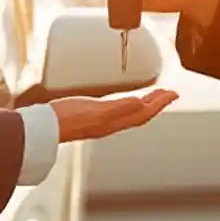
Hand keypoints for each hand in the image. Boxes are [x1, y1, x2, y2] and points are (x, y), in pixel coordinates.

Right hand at [50, 88, 178, 142]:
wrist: (45, 127)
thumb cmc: (68, 118)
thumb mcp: (96, 110)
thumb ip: (119, 107)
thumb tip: (141, 103)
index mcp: (115, 121)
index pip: (144, 112)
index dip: (160, 103)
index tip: (175, 93)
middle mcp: (111, 123)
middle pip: (141, 114)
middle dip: (156, 103)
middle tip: (169, 92)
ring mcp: (101, 121)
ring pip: (131, 113)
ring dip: (144, 104)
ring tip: (153, 96)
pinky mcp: (91, 117)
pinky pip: (118, 110)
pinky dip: (128, 104)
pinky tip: (124, 100)